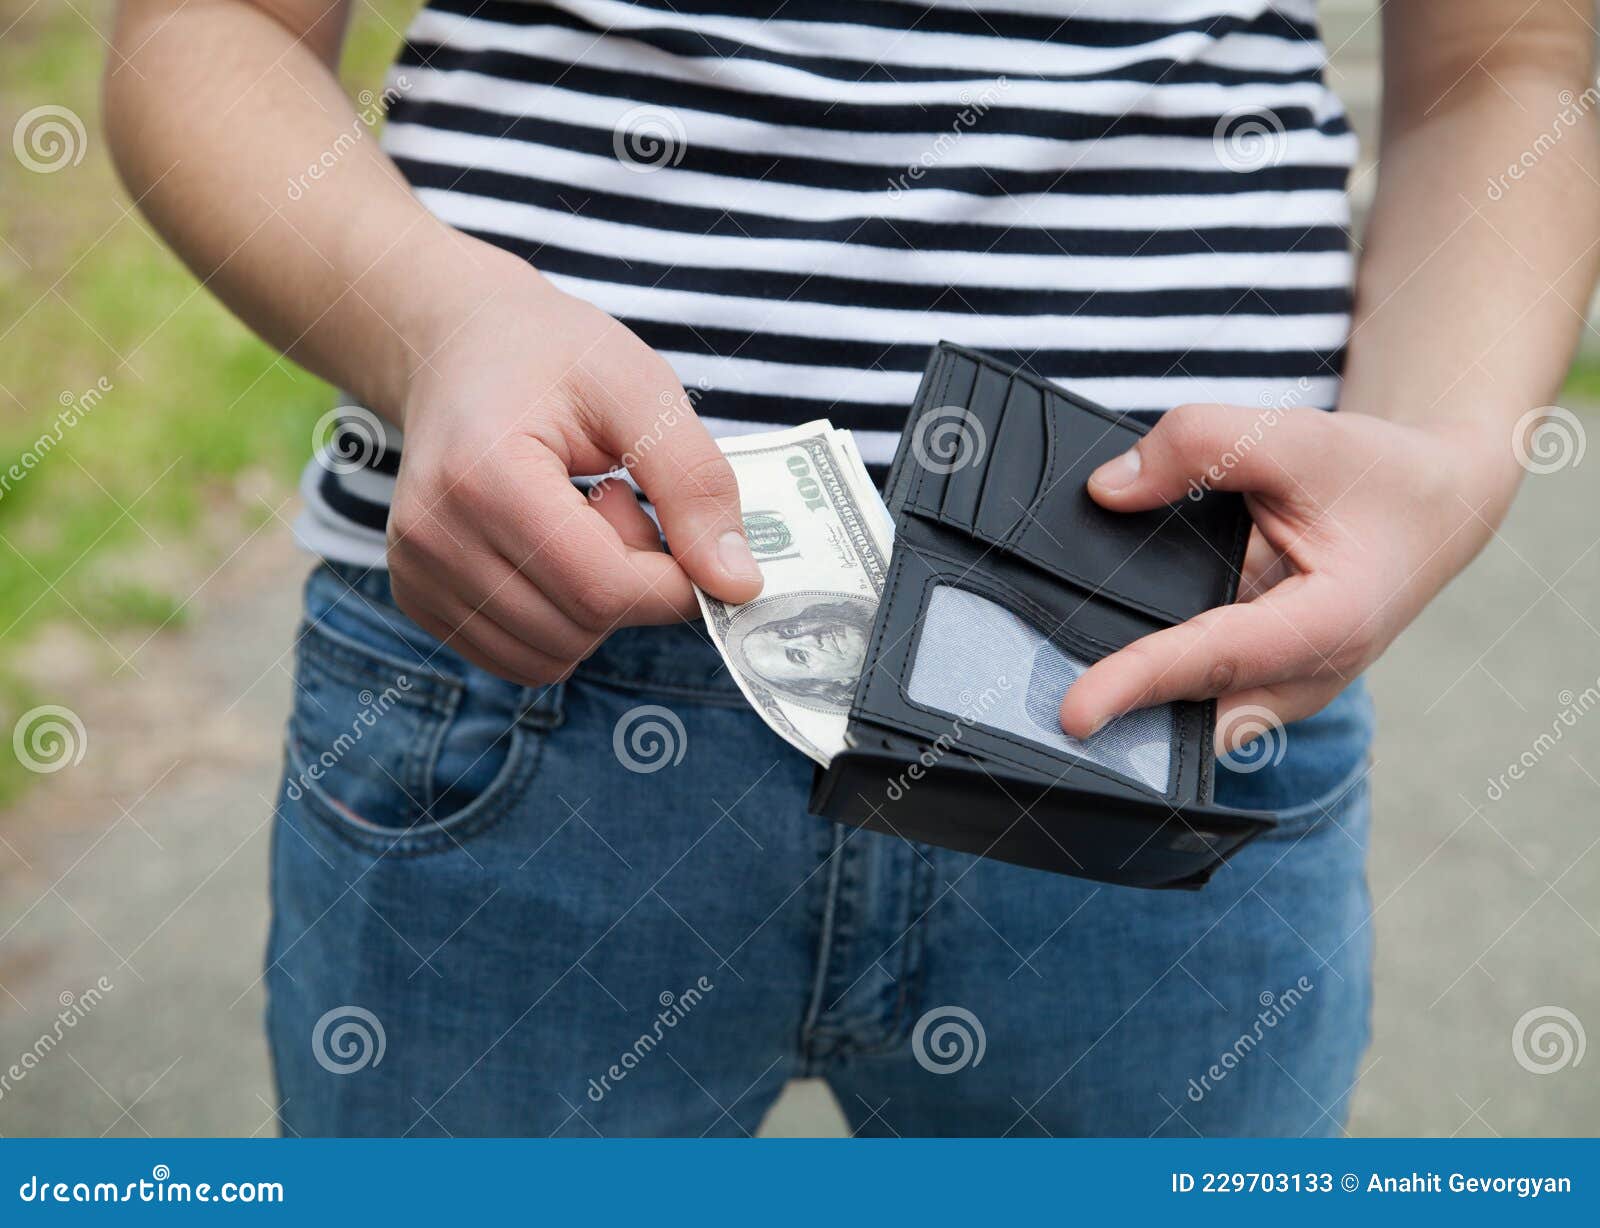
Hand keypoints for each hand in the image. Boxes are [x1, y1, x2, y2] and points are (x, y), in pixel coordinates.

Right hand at [385, 242, 761, 685]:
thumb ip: (696, 483)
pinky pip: (520, 658)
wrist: (456, 345)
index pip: (603, 589)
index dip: (675, 584)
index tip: (698, 540)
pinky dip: (559, 621)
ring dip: (595, 606)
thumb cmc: (552, 356)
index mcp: (484, 476)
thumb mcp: (641, 390)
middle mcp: (433, 536)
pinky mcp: (418, 598)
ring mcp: (416, 574)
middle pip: (580, 628)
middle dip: (633, 586)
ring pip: (551, 657)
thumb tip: (738, 584)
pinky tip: (553, 549)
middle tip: (623, 501)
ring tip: (581, 520)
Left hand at [1058, 402, 1520, 750]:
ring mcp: (1278, 691)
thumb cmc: (1376, 477)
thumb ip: (1201, 445)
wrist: (1431, 507)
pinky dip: (1143, 683)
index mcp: (1330, 625)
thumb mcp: (1298, 434)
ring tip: (1037, 694)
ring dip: (1127, 712)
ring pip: (1189, 722)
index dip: (1139, 683)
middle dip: (1120, 726)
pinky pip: (1190, 696)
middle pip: (1193, 718)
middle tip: (1030, 717)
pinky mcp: (1253, 682)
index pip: (1215, 661)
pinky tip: (1083, 660)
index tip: (1074, 712)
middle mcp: (1303, 678)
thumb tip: (1106, 489)